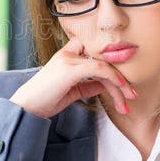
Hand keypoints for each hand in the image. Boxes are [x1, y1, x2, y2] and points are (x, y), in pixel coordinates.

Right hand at [10, 38, 136, 117]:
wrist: (26, 107)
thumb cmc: (45, 100)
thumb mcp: (72, 91)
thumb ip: (88, 85)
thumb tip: (105, 85)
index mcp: (68, 55)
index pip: (97, 54)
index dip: (114, 63)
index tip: (126, 80)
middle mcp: (68, 53)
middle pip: (103, 59)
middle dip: (121, 77)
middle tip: (132, 94)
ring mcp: (68, 59)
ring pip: (104, 65)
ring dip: (120, 84)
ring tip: (127, 100)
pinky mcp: (69, 68)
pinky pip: (98, 69)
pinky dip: (112, 78)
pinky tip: (120, 90)